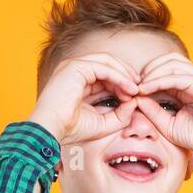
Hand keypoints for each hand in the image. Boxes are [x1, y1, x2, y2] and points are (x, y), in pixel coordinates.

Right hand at [28, 52, 142, 145]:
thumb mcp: (103, 123)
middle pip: (109, 64)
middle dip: (127, 75)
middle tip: (141, 88)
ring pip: (108, 62)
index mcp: (79, 80)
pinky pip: (104, 67)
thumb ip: (120, 114)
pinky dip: (119, 76)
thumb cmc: (71, 129)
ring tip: (136, 88)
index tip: (136, 96)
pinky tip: (129, 88)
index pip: (106, 74)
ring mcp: (74, 66)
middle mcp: (76, 69)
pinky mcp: (76, 67)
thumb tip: (135, 103)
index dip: (123, 83)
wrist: (51, 130)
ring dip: (125, 75)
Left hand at [129, 53, 192, 176]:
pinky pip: (178, 76)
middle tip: (132, 84)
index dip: (147, 76)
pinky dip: (160, 80)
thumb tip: (137, 99)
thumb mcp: (170, 125)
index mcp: (191, 85)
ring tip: (138, 86)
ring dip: (152, 73)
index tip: (130, 89)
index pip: (166, 69)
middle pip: (168, 60)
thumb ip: (154, 111)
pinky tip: (147, 89)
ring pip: (172, 63)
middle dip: (148, 69)